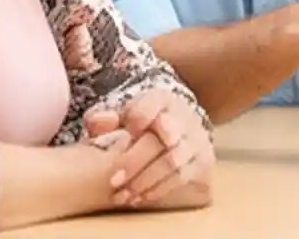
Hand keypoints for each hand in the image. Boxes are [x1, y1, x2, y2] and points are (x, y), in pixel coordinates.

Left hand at [86, 89, 214, 208]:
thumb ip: (107, 119)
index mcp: (162, 100)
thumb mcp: (125, 115)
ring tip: (123, 195)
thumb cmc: (144, 123)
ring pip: (173, 161)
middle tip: (113, 181)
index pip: (152, 105)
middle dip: (135, 162)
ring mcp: (196, 138)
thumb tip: (95, 123)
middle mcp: (183, 116)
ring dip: (145, 181)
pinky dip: (159, 189)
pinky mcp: (202, 159)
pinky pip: (183, 176)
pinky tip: (139, 197)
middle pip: (161, 139)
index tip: (121, 134)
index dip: (137, 118)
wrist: (180, 126)